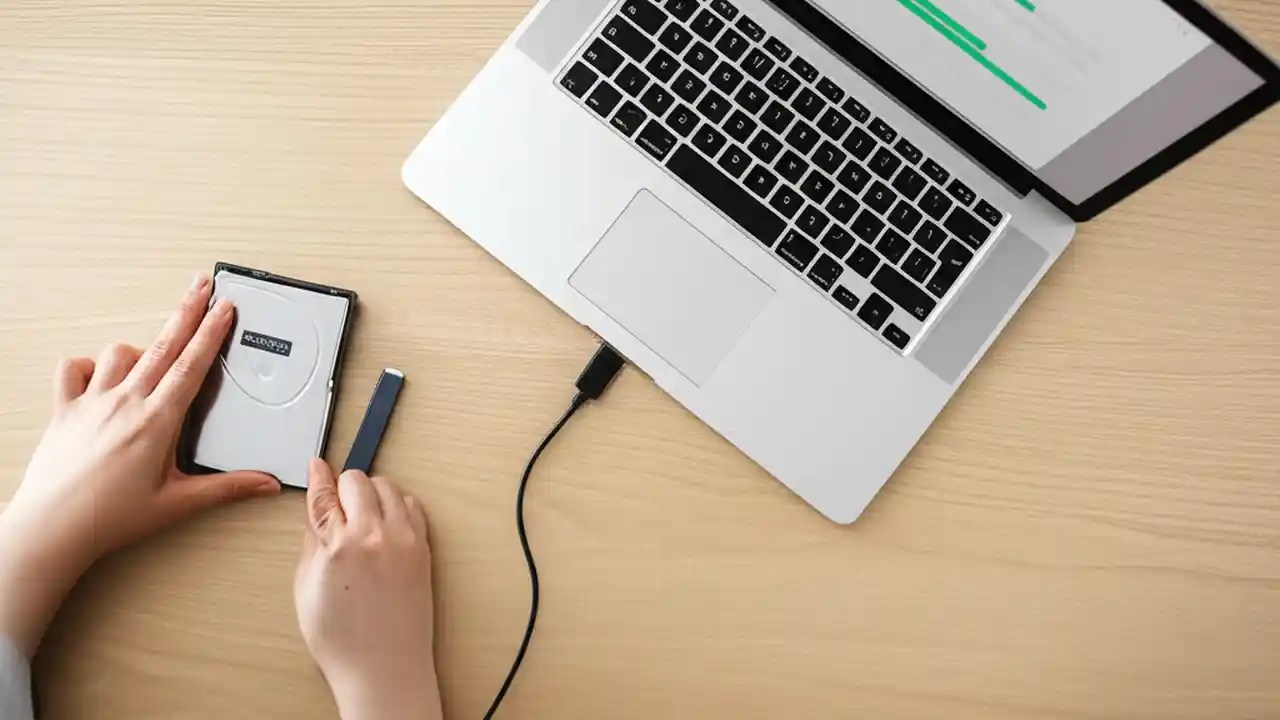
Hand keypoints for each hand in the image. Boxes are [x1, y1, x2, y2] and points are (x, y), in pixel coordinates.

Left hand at [0, 274, 279, 656]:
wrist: (52, 527)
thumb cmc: (111, 518)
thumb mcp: (178, 504)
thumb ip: (226, 489)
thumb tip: (266, 483)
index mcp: (157, 422)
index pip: (192, 366)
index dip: (211, 333)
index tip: (225, 308)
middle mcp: (125, 403)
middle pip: (164, 345)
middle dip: (187, 311)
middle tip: (202, 285)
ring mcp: (92, 403)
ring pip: (120, 354)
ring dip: (141, 349)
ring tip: (155, 353)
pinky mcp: (64, 410)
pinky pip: (73, 370)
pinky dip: (88, 366)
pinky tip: (101, 374)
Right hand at [294, 460, 441, 719]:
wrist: (384, 667)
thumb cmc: (343, 640)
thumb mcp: (306, 589)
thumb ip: (311, 544)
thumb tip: (315, 514)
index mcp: (339, 547)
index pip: (324, 495)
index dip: (317, 476)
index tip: (316, 466)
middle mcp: (375, 536)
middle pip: (357, 481)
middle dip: (343, 487)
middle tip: (336, 506)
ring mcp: (405, 540)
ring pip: (388, 487)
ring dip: (372, 494)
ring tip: (361, 517)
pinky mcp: (425, 548)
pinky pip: (412, 506)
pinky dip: (398, 506)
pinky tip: (385, 524)